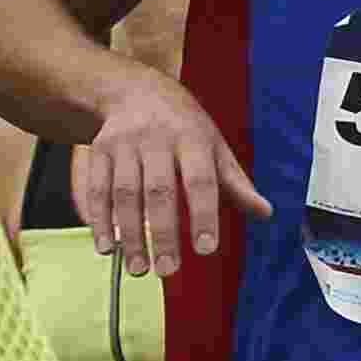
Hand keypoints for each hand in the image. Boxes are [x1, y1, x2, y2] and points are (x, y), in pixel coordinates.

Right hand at [74, 74, 267, 281]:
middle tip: (168, 270)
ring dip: (129, 234)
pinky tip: (107, 246)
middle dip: (163, 234)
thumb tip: (265, 213)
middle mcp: (155, 140)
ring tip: (138, 267)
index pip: (200, 181)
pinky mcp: (97, 150)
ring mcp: (123, 144)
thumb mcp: (215, 147)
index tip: (206, 249)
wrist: (134, 90)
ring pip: (123, 193)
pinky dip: (99, 220)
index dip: (204, 215)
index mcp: (192, 140)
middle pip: (159, 191)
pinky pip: (95, 188)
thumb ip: (235, 183)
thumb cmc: (184, 127)